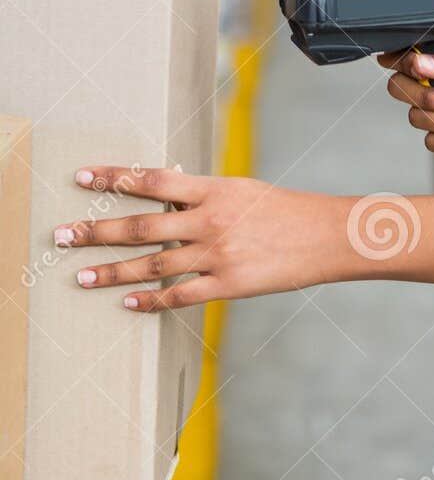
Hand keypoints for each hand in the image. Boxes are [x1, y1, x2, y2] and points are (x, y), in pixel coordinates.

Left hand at [56, 167, 352, 310]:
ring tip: (81, 277)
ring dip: (113, 272)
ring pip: (153, 264)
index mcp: (213, 189)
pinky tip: (129, 302)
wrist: (327, 236)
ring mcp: (218, 254)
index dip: (115, 177)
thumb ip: (202, 195)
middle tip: (61, 236)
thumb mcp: (242, 190)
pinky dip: (152, 299)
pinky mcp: (229, 284)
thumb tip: (164, 198)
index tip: (83, 177)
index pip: (153, 180)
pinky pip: (181, 294)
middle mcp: (210, 220)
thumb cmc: (285, 211)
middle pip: (141, 226)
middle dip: (96, 231)